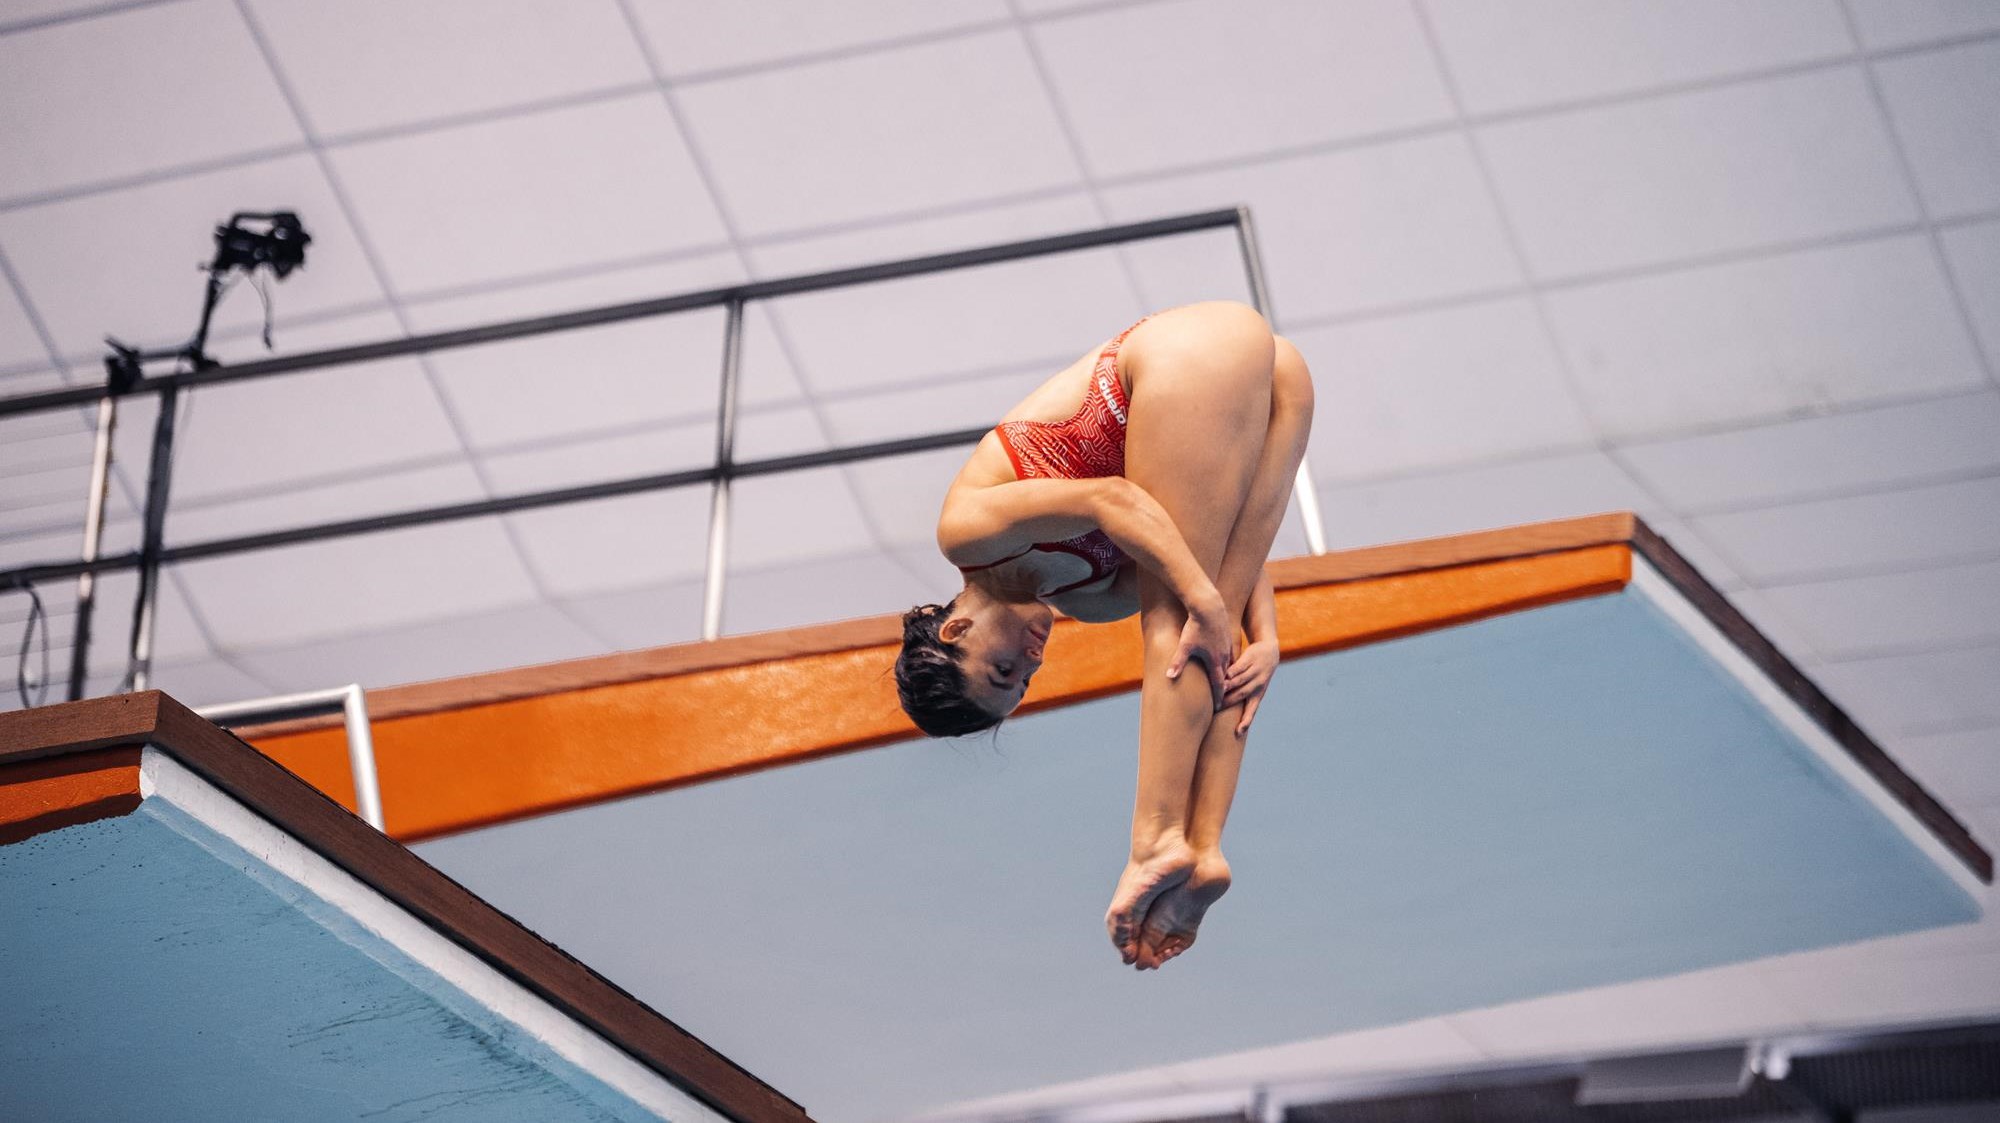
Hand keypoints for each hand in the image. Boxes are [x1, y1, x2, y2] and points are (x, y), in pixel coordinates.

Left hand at [1167, 590, 1233, 708]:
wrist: (1208, 605)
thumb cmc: (1195, 626)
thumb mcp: (1184, 645)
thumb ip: (1177, 662)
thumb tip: (1168, 677)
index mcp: (1215, 660)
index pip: (1219, 684)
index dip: (1218, 696)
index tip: (1218, 708)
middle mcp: (1224, 655)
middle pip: (1226, 677)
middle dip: (1224, 689)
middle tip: (1222, 702)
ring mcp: (1227, 646)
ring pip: (1228, 665)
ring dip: (1227, 675)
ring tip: (1225, 685)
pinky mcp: (1226, 637)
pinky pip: (1228, 654)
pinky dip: (1227, 662)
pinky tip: (1224, 664)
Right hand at [1221, 638, 1277, 734]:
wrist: (1269, 651)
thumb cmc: (1255, 675)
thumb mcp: (1253, 687)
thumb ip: (1240, 697)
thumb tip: (1222, 712)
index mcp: (1258, 695)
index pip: (1251, 710)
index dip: (1245, 721)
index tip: (1238, 732)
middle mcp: (1258, 684)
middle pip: (1242, 695)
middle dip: (1229, 702)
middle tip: (1216, 709)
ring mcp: (1255, 671)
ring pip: (1240, 681)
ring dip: (1229, 686)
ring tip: (1217, 691)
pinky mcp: (1250, 660)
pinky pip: (1239, 667)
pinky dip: (1231, 672)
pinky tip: (1223, 675)